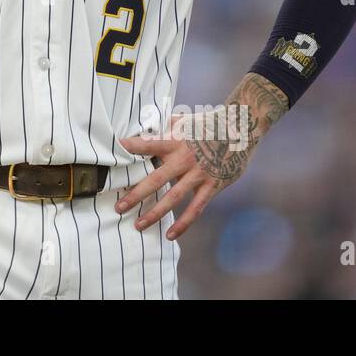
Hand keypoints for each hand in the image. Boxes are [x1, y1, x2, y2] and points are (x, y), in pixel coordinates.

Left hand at [115, 109, 246, 240]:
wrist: (240, 128)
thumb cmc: (207, 124)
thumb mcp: (184, 120)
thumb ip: (163, 126)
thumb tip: (143, 126)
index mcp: (175, 141)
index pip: (148, 144)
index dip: (132, 146)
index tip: (115, 149)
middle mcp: (184, 159)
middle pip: (156, 179)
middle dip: (136, 194)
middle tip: (119, 207)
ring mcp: (198, 174)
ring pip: (173, 198)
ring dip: (155, 213)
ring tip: (139, 225)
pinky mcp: (212, 186)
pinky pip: (195, 208)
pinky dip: (183, 223)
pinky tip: (170, 235)